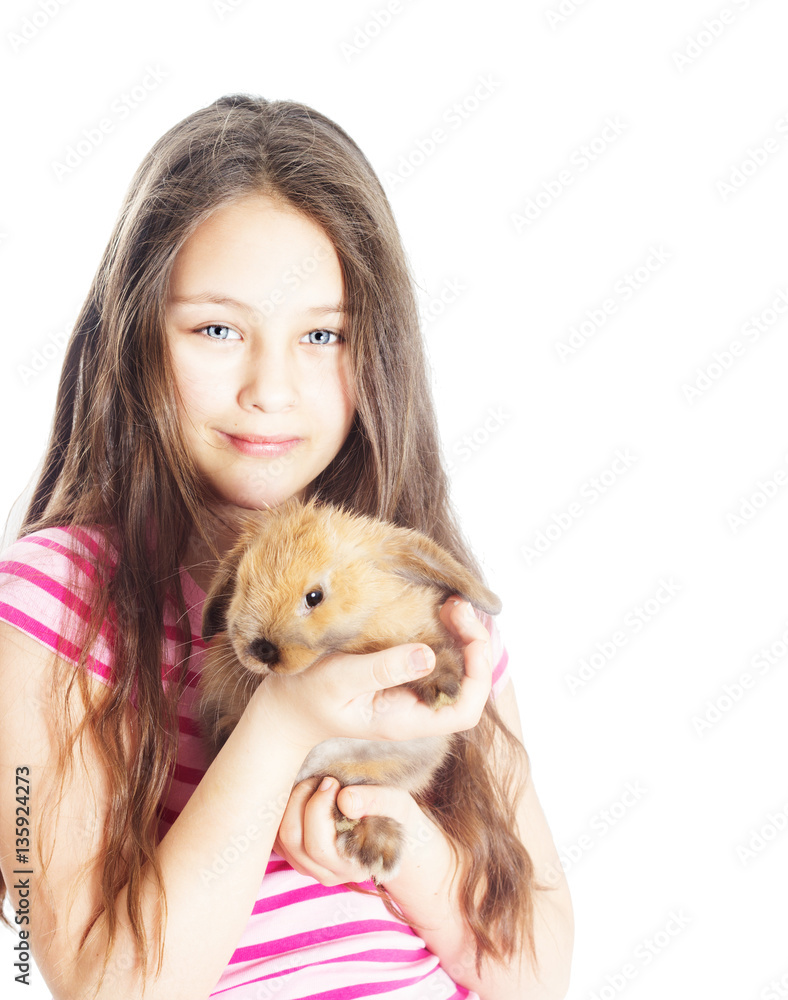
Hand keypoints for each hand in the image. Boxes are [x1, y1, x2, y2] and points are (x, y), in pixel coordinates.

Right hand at [257, 597, 493, 752]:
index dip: (479, 675)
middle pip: (467, 682)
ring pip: (455, 665)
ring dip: (460, 633)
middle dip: (473, 643)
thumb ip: (382, 669)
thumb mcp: (339, 680)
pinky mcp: (398, 672)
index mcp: (406, 719)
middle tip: (456, 605)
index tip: (469, 637)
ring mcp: (408, 690)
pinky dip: (442, 630)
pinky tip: (434, 607)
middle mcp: (414, 707)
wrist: (283, 705)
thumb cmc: (306, 695)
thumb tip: (428, 655)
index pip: (464, 709)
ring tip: (450, 602)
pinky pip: (434, 653)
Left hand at [273, 776, 431, 886]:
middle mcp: (329, 872)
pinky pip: (276, 839)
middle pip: (294, 841)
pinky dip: (280, 814)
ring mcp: (310, 867)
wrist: (396, 830)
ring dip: (290, 805)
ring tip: (313, 785)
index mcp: (352, 863)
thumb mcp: (396, 802)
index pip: (317, 845)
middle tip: (321, 780)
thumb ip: (375, 800)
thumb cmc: (395, 814)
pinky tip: (302, 795)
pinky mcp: (298, 857)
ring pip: (281, 841)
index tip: (332, 781)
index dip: (317, 807)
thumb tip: (344, 800)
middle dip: (301, 801)